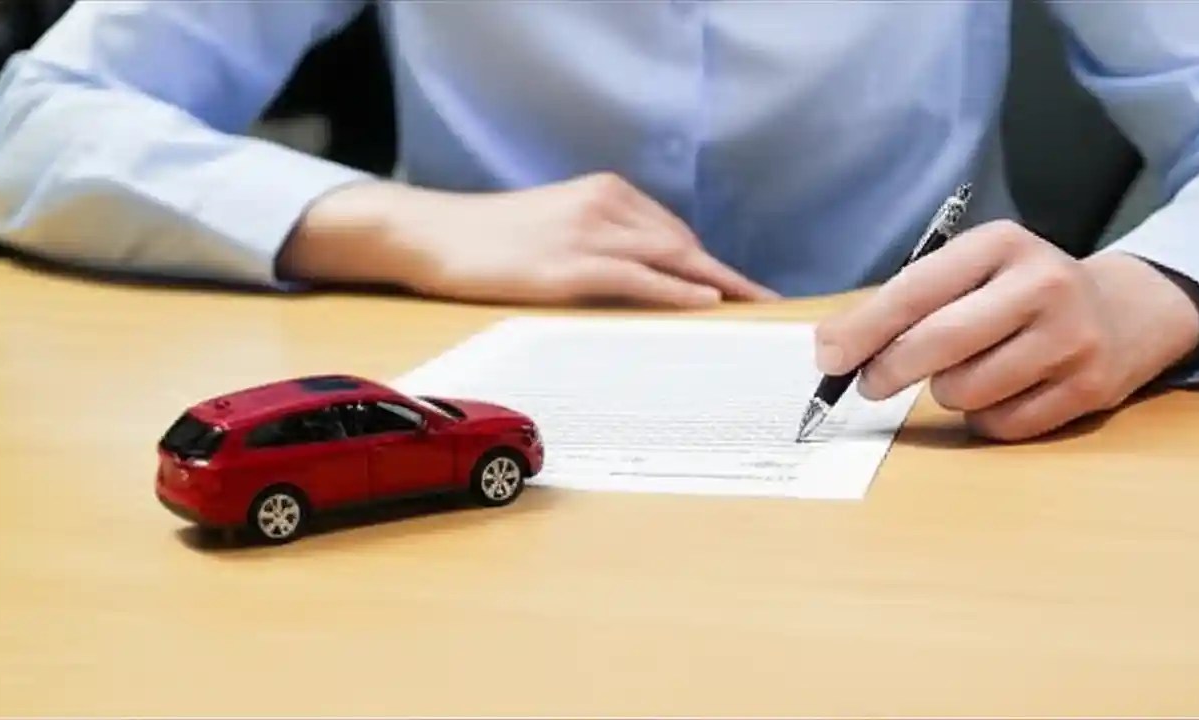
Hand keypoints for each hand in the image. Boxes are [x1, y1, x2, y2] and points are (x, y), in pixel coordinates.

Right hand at [279, 173, 776, 306]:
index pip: (673, 231)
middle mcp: (603, 204)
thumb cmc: (490, 239)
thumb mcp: (555, 226)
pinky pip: (636, 276)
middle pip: (683, 243)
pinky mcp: (567, 264)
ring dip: (716, 285)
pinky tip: (705, 302)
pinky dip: (675, 289)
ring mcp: (586, 232)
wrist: (432, 234)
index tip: (746, 287)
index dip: (713, 262)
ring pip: (669, 257)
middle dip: (729, 275)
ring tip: (751, 310)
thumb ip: (601, 241)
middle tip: (766, 303)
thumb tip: (643, 278)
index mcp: (604, 193)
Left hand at [813, 220, 1198, 440]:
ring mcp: (1072, 338)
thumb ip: (902, 303)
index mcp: (1001, 244)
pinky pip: (1000, 424)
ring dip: (945, 393)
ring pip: (965, 391)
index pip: (916, 290)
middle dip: (889, 370)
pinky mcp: (1088, 388)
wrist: (1124, 312)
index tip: (829, 357)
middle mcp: (1043, 284)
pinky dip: (983, 418)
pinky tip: (1000, 392)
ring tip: (962, 373)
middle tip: (870, 383)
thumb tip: (830, 349)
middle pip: (939, 343)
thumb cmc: (1018, 294)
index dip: (864, 329)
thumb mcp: (969, 274)